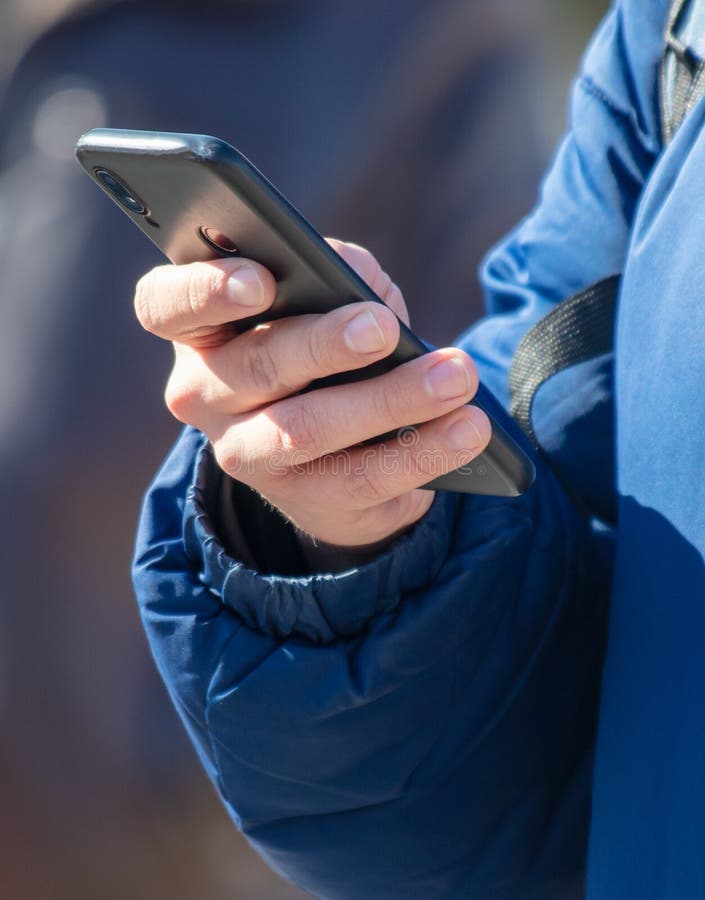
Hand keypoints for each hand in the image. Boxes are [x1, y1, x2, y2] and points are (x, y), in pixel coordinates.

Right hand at [134, 240, 490, 546]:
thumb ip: (331, 274)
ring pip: (307, 431)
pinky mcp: (302, 500)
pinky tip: (467, 429)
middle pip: (253, 368)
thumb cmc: (321, 346)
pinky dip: (420, 452)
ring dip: (389, 401)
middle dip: (324, 345)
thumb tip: (358, 279)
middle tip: (384, 328)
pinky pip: (360, 479)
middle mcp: (207, 395)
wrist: (332, 445)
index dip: (205, 292)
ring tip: (456, 377)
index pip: (166, 305)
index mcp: (200, 330)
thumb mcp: (322, 300)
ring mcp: (247, 455)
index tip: (262, 279)